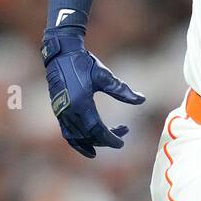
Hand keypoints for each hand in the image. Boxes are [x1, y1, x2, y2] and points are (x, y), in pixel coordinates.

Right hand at [41, 32, 145, 157]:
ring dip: (93, 142)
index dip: (110, 139)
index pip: (97, 130)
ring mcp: (61, 112)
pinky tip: (87, 146)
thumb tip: (142, 100)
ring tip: (107, 141)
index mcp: (81, 104)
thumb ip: (122, 90)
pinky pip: (67, 133)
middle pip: (89, 136)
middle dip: (105, 139)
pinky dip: (77, 142)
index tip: (121, 143)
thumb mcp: (105, 76)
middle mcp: (69, 111)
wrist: (61, 54)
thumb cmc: (84, 63)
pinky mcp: (58, 111)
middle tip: (123, 132)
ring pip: (77, 137)